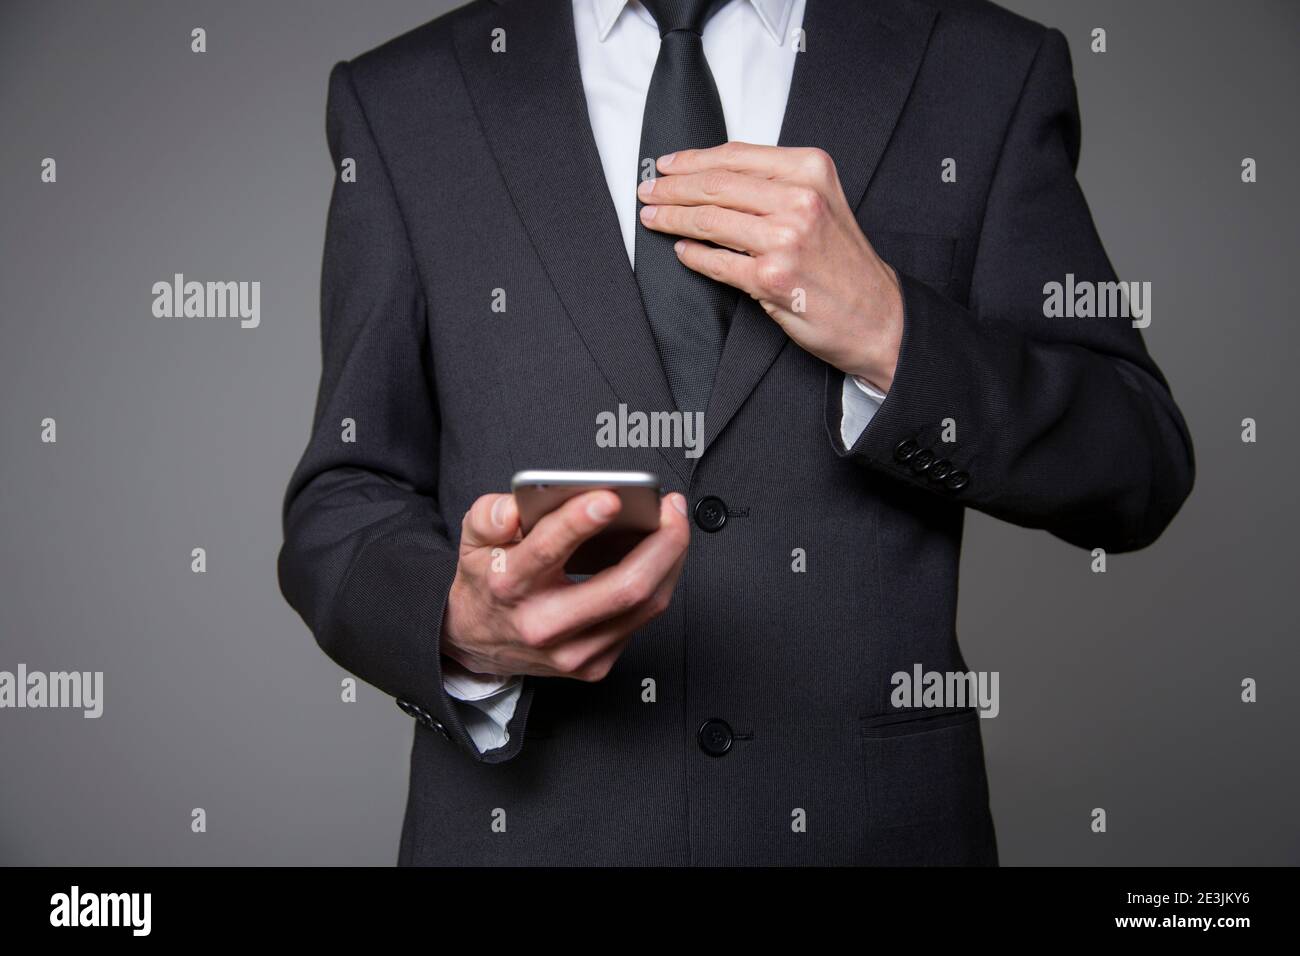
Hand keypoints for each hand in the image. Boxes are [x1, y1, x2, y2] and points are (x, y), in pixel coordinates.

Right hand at [442, 489, 689, 681]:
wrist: (478, 641)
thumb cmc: (486, 582)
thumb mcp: (472, 540)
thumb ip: (489, 516)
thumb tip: (513, 509)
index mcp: (509, 585)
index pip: (547, 551)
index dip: (581, 522)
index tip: (610, 498)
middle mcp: (543, 624)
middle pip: (623, 588)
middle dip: (661, 543)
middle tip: (672, 508)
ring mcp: (573, 651)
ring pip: (645, 606)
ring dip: (671, 560)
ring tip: (675, 524)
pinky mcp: (594, 665)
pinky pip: (642, 620)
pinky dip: (660, 583)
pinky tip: (663, 557)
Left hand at [637, 142, 903, 392]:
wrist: (880, 316)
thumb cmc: (845, 263)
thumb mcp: (823, 202)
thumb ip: (777, 184)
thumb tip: (714, 176)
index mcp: (810, 170)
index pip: (735, 156)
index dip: (692, 160)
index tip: (666, 165)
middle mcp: (799, 199)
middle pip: (716, 185)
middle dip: (672, 188)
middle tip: (646, 191)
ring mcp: (785, 239)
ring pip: (709, 220)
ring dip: (672, 219)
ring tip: (652, 218)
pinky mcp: (771, 278)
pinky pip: (717, 263)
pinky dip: (693, 256)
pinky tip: (681, 251)